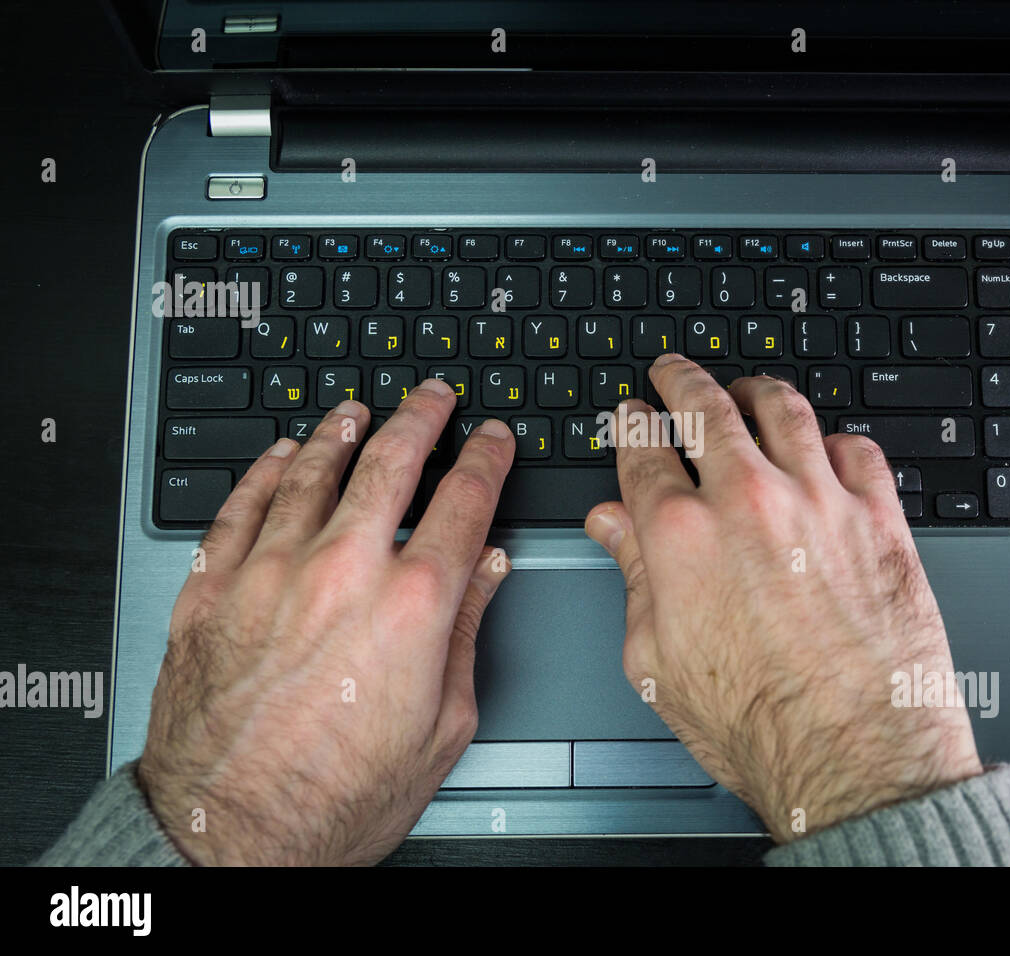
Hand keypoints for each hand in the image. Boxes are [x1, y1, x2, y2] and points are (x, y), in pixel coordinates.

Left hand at [138, 381, 515, 864]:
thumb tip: (486, 570)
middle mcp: (341, 573)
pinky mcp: (211, 593)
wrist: (233, 837)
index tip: (492, 439)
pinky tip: (277, 456)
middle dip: (418, 418)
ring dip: (339, 434)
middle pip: (388, 464)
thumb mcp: (443, 726)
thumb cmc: (339, 797)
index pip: (463, 503)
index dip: (485, 460)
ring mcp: (269, 575)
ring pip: (309, 472)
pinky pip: (238, 508)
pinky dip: (262, 472)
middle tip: (431, 396)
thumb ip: (466, 632)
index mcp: (412, 607)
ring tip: (355, 412)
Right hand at [584, 355, 981, 842]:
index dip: (631, 425)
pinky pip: (855, 446)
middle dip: (681, 379)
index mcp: (681, 535)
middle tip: (673, 371)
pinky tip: (824, 445)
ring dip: (755, 389)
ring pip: (783, 409)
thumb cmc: (758, 725)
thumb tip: (611, 526)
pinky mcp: (879, 517)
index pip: (643, 450)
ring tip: (746, 387)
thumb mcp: (657, 662)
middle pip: (705, 407)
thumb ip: (633, 577)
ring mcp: (819, 501)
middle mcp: (748, 502)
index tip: (631, 415)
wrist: (855, 758)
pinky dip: (832, 437)